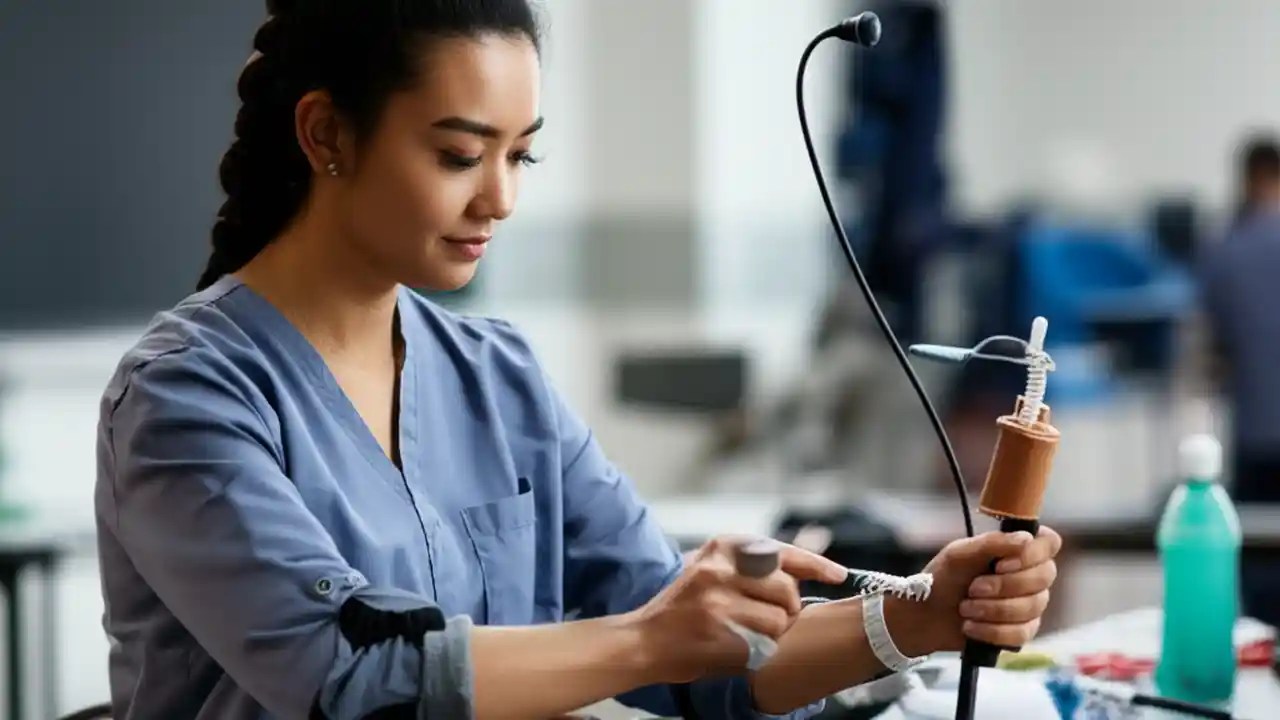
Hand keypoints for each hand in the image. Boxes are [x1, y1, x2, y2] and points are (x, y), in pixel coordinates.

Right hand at [634, 535, 846, 683]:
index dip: (815, 563)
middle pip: (788, 590)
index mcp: (722, 548)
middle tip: (766, 618)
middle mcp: (722, 568)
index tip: (836, 574)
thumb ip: (750, 566)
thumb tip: (802, 572)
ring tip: (746, 633)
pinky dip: (757, 651)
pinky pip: (765, 645)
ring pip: (780, 620)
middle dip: (787, 609)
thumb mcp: (711, 570)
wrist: (643, 641)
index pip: (781, 551)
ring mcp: (721, 601)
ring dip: (772, 633)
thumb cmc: (682, 608)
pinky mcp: (723, 633)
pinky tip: (734, 647)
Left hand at [889, 527, 1061, 655]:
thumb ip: (992, 543)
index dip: (1032, 555)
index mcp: (1017, 550)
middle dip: (1004, 586)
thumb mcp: (960, 554)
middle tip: (972, 588)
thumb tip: (1026, 538)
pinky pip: (1022, 633)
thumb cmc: (943, 578)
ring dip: (993, 609)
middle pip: (1045, 576)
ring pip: (1033, 606)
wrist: (926, 615)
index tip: (1001, 564)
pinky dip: (992, 631)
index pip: (1049, 543)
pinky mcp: (1023, 631)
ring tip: (965, 608)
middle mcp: (1030, 574)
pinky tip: (971, 626)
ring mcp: (1030, 604)